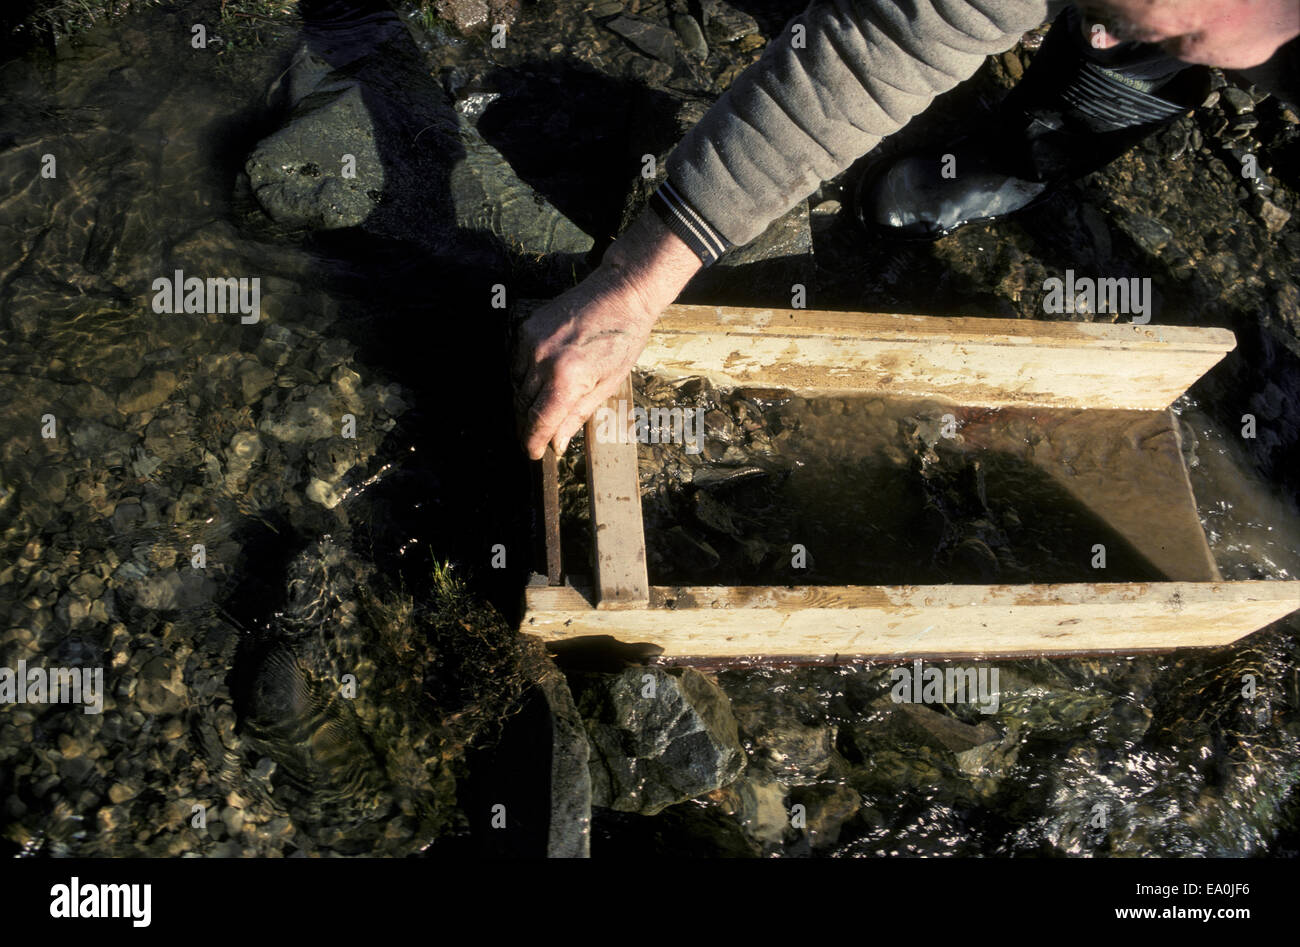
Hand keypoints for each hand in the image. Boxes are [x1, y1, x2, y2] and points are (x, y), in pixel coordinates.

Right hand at [513, 207, 703, 459]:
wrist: (621, 294)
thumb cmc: (622, 340)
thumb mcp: (608, 384)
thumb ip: (577, 415)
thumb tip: (557, 443)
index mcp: (568, 378)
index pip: (539, 421)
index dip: (533, 442)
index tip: (534, 454)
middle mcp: (543, 360)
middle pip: (524, 406)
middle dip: (529, 426)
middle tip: (537, 437)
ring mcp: (531, 342)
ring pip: (517, 386)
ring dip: (525, 402)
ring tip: (541, 408)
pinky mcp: (526, 328)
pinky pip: (516, 363)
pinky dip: (524, 376)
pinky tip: (539, 380)